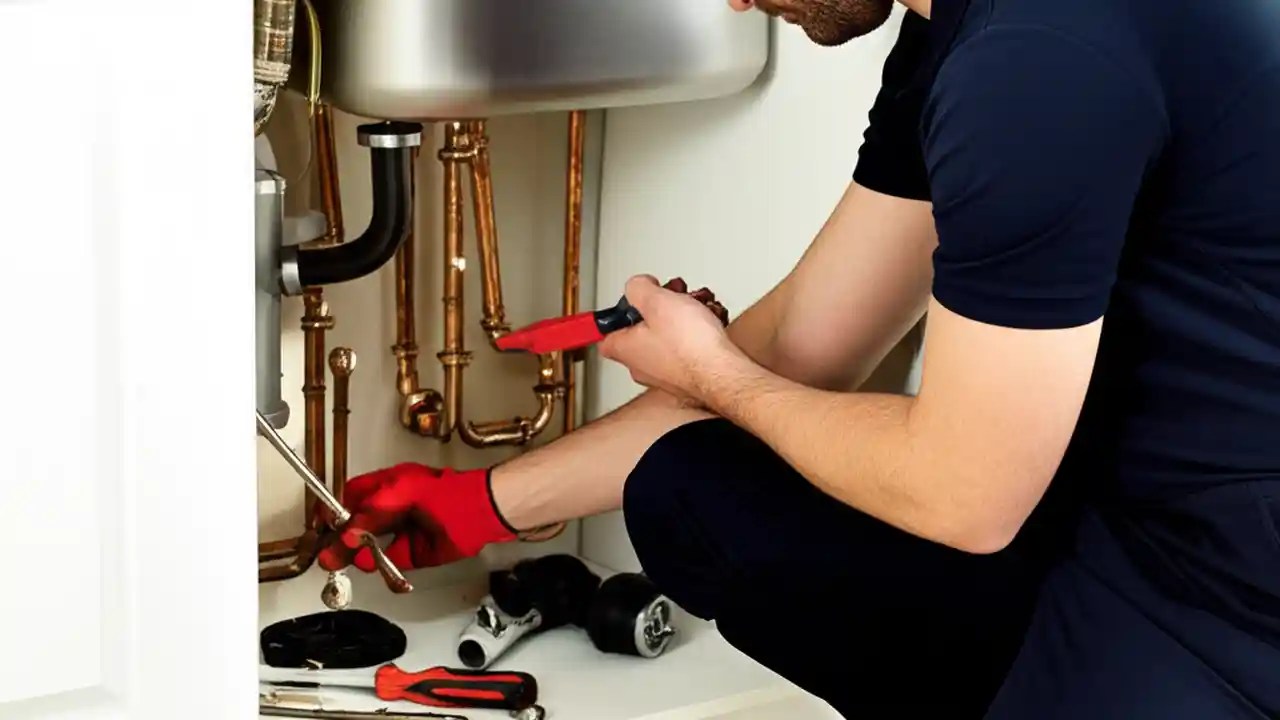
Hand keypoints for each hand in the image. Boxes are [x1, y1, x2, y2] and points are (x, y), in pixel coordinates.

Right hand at [315, 464, 516, 572]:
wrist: (483, 514)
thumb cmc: (451, 495)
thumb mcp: (402, 497)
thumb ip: (372, 515)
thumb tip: (348, 532)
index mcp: (388, 487)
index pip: (351, 498)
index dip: (335, 512)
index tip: (323, 527)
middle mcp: (393, 509)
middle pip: (357, 525)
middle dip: (341, 539)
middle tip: (327, 553)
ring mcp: (403, 531)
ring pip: (370, 546)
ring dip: (357, 554)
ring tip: (342, 561)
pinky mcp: (414, 553)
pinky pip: (389, 562)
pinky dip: (380, 567)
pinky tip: (372, 564)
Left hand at [598, 275, 735, 404]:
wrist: (723, 372)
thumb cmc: (691, 346)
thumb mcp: (656, 300)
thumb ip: (638, 287)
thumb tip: (638, 286)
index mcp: (624, 349)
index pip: (605, 332)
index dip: (619, 311)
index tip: (628, 302)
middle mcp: (641, 366)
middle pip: (642, 329)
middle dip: (660, 309)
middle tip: (672, 300)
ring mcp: (665, 374)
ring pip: (668, 336)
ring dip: (682, 318)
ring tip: (697, 310)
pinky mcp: (688, 376)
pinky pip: (687, 349)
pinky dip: (697, 334)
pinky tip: (708, 325)